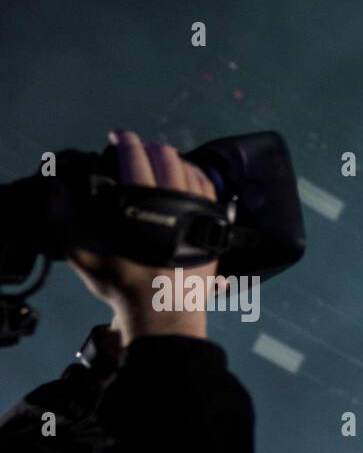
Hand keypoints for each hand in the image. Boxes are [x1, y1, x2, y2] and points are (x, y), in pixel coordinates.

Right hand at [69, 129, 219, 344]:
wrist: (165, 315)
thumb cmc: (124, 285)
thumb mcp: (84, 253)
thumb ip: (66, 217)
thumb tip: (58, 187)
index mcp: (145, 205)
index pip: (136, 159)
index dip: (125, 142)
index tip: (118, 136)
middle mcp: (177, 205)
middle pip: (167, 159)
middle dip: (149, 147)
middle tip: (136, 148)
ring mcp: (201, 216)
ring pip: (191, 171)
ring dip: (173, 159)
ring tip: (159, 159)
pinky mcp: (214, 228)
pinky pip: (209, 191)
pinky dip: (196, 176)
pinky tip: (186, 178)